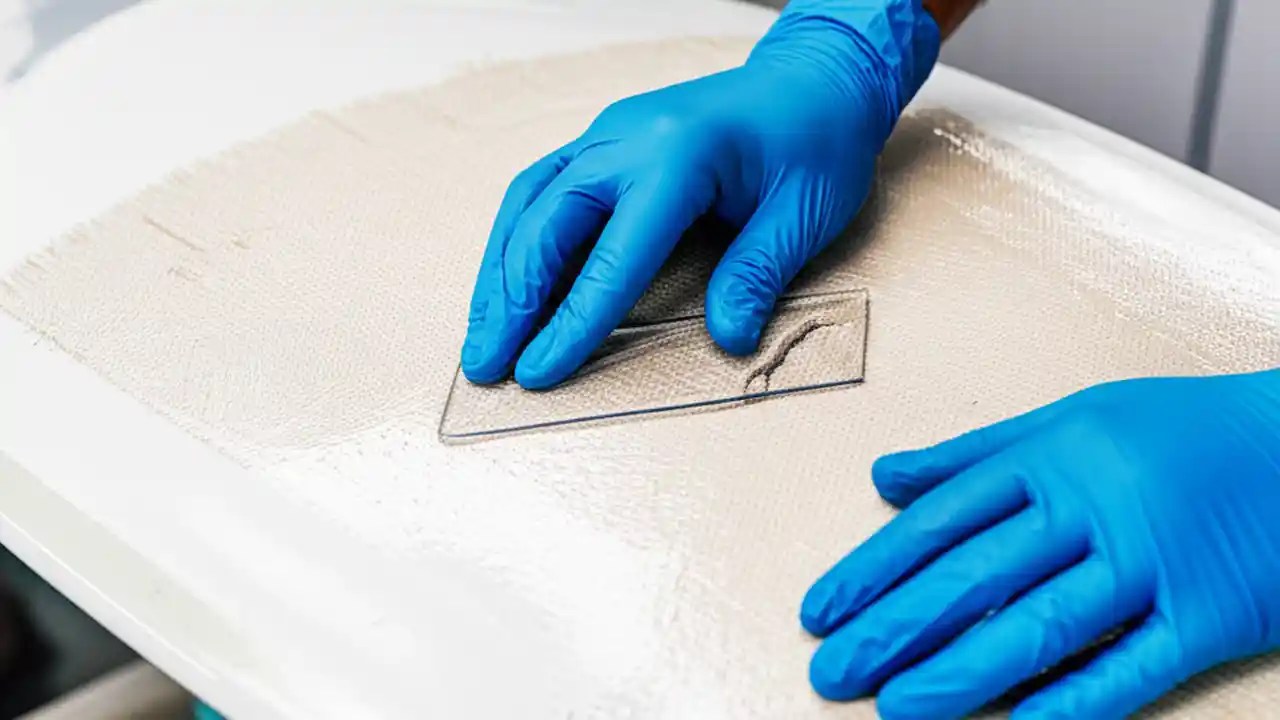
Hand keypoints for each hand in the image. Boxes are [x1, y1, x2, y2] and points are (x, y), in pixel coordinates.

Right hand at [461, 2, 938, 387]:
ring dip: (499, 274)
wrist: (815, 78)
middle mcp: (626, 141)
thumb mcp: (805, 212)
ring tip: (480, 333)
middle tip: (484, 364)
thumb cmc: (816, 140)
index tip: (537, 370)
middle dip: (509, 302)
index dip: (572, 321)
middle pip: (546, 225)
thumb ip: (758, 274)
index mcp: (677, 156)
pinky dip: (515, 242)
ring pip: (529, 205)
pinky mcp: (603, 144)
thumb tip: (728, 338)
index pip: (611, 256)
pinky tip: (506, 283)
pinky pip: (541, 191)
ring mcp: (607, 136)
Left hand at [801, 370, 1279, 718]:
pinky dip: (1074, 700)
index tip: (820, 610)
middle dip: (895, 628)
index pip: (939, 522)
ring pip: (1040, 627)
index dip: (872, 570)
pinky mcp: (1207, 617)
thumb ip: (973, 455)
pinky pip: (1133, 668)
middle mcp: (1091, 509)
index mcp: (1050, 458)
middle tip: (832, 670)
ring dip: (962, 672)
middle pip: (974, 577)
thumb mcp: (1069, 420)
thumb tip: (886, 477)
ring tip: (897, 706)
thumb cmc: (1176, 429)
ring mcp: (1151, 565)